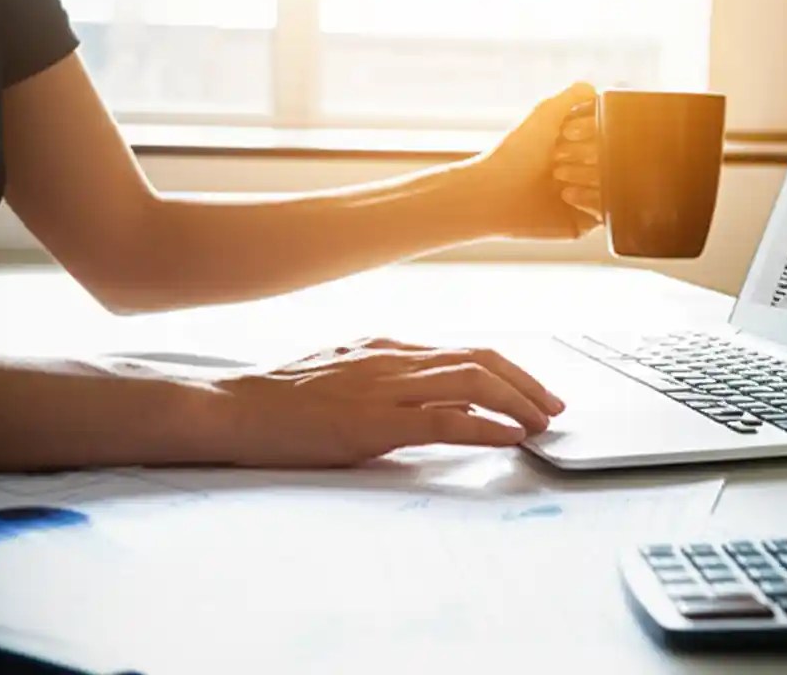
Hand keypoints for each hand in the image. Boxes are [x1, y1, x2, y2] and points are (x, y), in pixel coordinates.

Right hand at [210, 337, 564, 466]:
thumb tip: (429, 397)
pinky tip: (509, 438)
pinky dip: (485, 428)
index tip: (531, 389)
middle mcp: (393, 359)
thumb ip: (386, 380)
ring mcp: (385, 388)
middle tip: (553, 407)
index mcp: (387, 348)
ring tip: (541, 424)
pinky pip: (444, 421)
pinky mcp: (374, 422)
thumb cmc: (280, 399)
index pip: (463, 350)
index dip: (506, 369)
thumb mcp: (342, 375)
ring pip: (471, 383)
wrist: (233, 408)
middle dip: (525, 383)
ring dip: (516, 403)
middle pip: (479, 360)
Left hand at [465, 82, 602, 239]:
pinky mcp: (584, 222)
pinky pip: (609, 212)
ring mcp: (587, 196)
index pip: (611, 133)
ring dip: (589, 176)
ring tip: (558, 178)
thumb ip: (576, 94)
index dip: (593, 131)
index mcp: (580, 144)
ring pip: (616, 184)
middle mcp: (586, 168)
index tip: (566, 133)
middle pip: (616, 158)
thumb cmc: (517, 150)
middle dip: (588, 154)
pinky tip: (566, 196)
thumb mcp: (546, 111)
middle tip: (557, 158)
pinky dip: (593, 200)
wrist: (494, 193)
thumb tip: (600, 91)